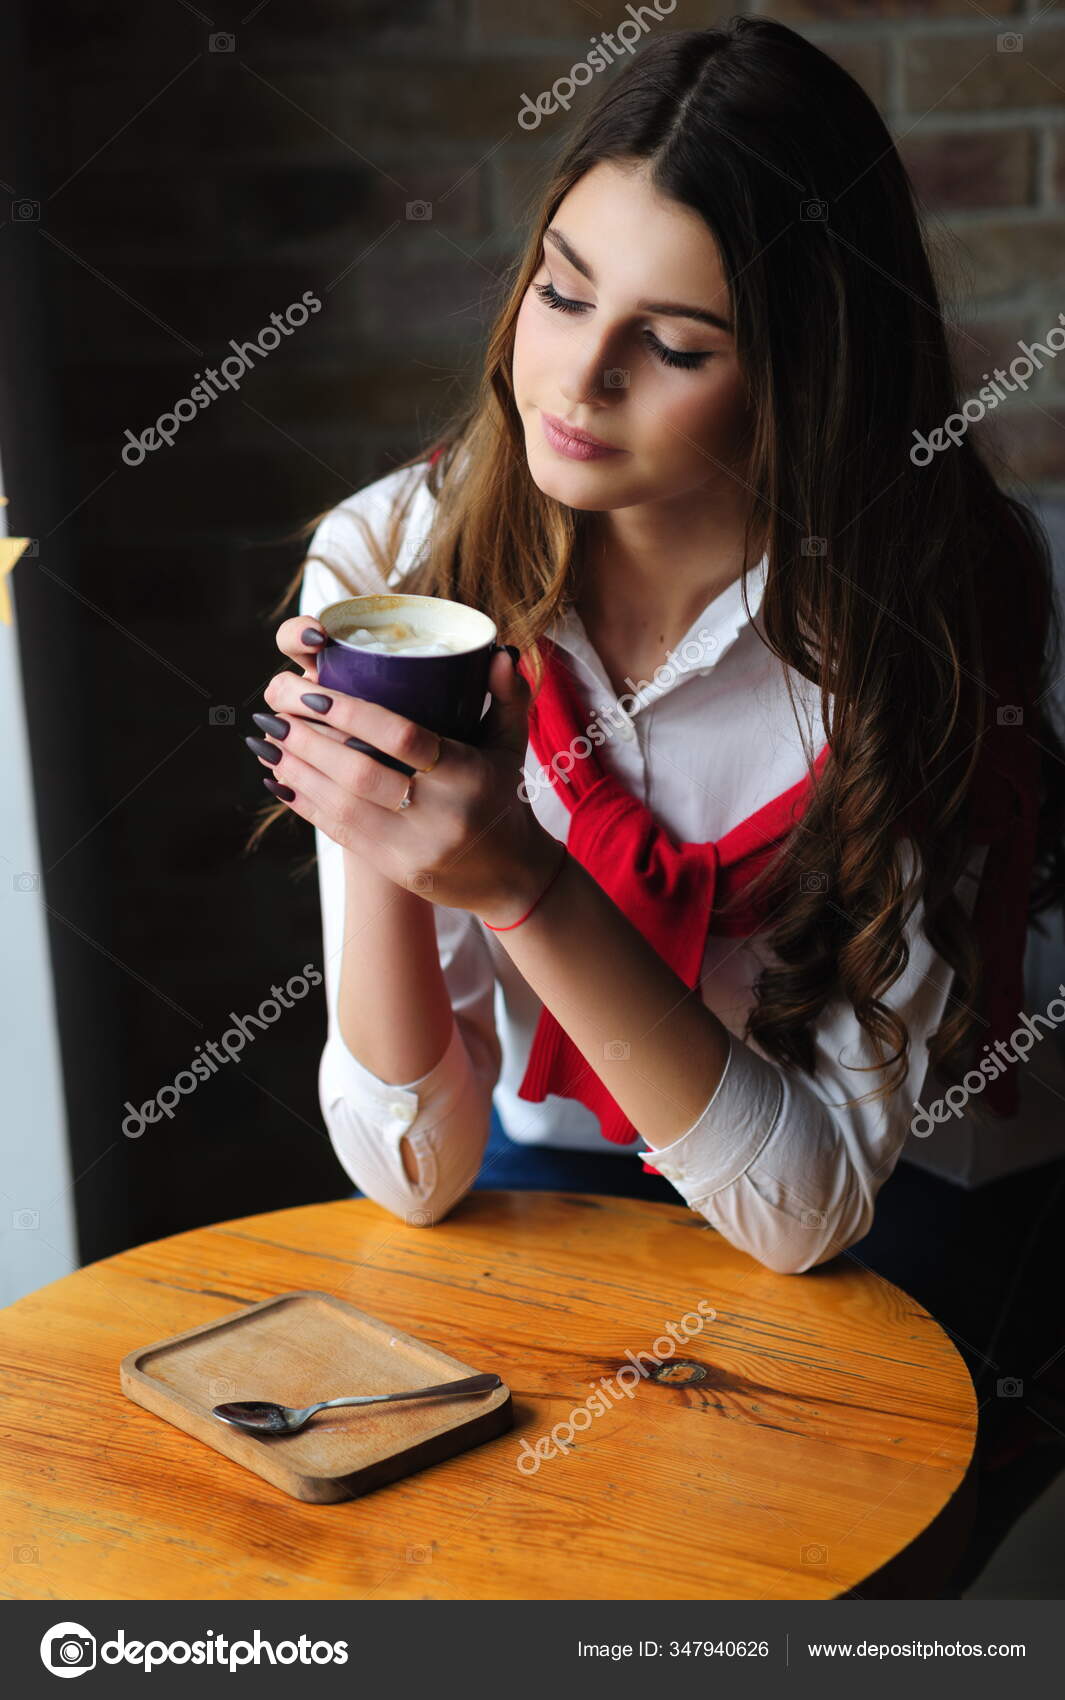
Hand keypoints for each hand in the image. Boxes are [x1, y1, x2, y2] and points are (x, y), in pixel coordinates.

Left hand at [248, 616, 561, 925]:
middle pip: (360, 773)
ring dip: (297, 770)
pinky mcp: (395, 869)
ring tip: (266, 742)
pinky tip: (278, 780)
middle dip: (309, 740)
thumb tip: (498, 652)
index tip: (313, 691)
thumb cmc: (501, 797)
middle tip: (275, 712)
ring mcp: (415, 847)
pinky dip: (304, 803)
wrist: (509, 876)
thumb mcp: (511, 746)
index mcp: (468, 775)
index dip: (353, 714)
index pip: (402, 738)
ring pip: (342, 805)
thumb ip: (507, 696)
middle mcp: (441, 814)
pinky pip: (340, 832)